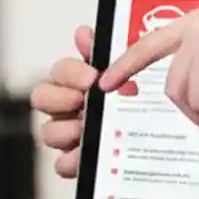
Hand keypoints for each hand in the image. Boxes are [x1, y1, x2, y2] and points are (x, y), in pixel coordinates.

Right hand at [29, 25, 136, 177]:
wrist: (157, 137)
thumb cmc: (131, 99)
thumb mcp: (121, 71)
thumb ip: (101, 52)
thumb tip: (83, 33)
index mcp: (76, 82)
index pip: (59, 70)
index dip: (70, 72)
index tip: (90, 77)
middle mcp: (66, 107)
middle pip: (41, 97)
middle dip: (59, 98)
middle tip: (81, 101)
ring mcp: (67, 135)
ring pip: (47, 131)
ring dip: (64, 130)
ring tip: (84, 129)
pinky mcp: (75, 162)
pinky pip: (60, 164)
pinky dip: (70, 161)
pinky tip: (84, 157)